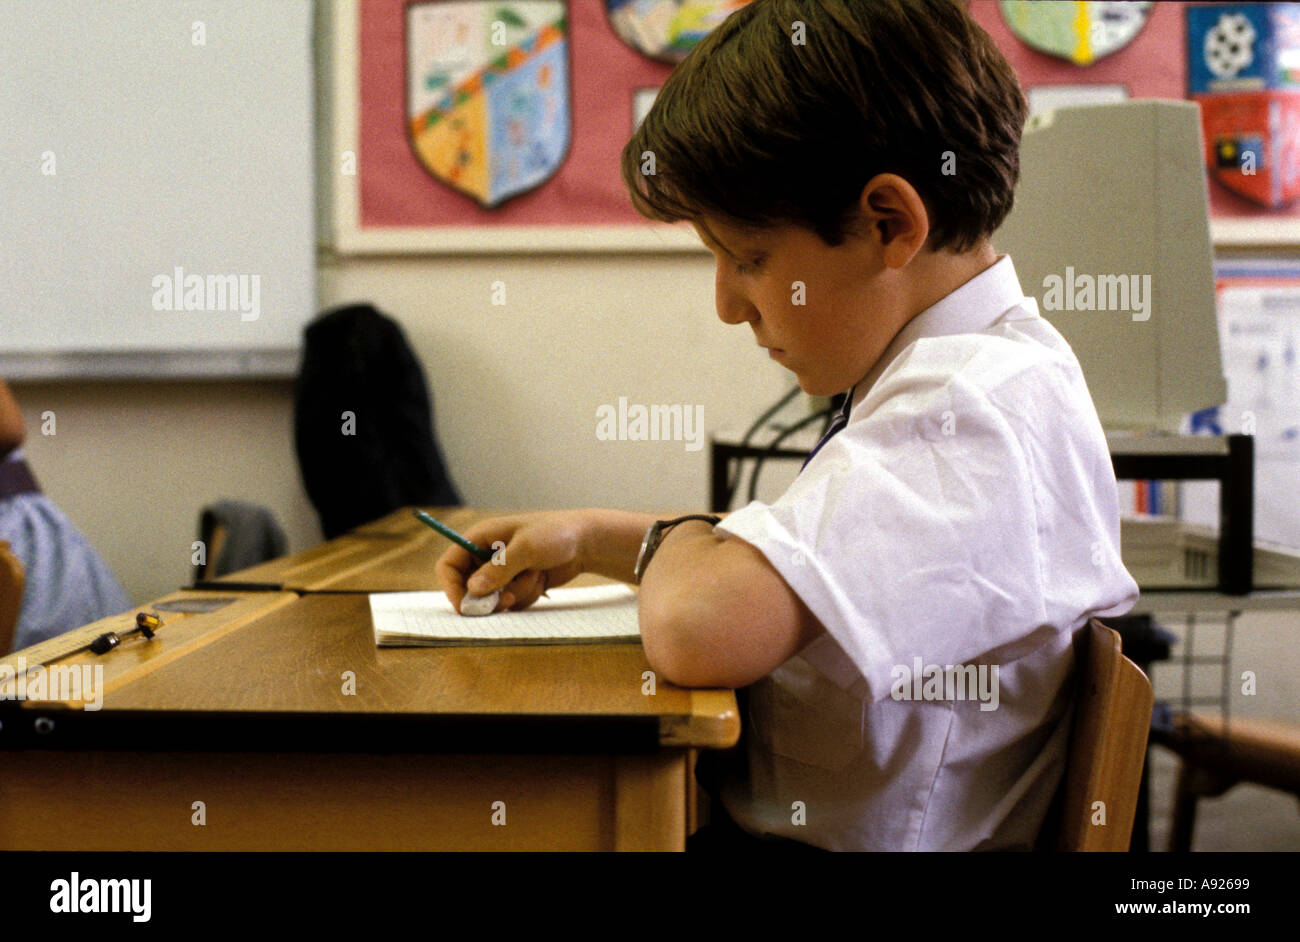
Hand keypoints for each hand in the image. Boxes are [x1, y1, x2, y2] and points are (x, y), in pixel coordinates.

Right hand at [434, 511, 588, 614]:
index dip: (451, 587)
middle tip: (508, 599)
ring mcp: (503, 571)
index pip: (449, 565)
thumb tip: (474, 589)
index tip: (464, 606)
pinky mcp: (517, 583)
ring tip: (535, 576)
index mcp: (481, 537)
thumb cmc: (557, 534)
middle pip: (467, 587)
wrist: (587, 542)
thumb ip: (500, 569)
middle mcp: (486, 555)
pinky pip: (510, 601)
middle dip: (488, 597)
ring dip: (514, 594)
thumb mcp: (528, 548)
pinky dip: (525, 596)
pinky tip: (541, 579)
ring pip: (492, 598)